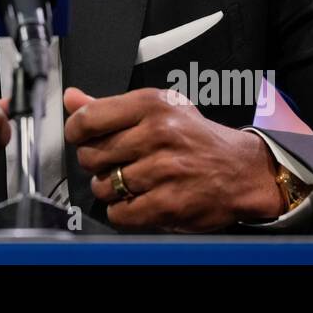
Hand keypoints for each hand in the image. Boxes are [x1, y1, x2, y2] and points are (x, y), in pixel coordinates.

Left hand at [64, 86, 282, 231]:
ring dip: (109, 189)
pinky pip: (120, 213)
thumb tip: (70, 98)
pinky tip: (136, 200)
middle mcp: (158, 134)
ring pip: (103, 186)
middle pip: (92, 155)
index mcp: (152, 105)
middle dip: (95, 163)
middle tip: (111, 162)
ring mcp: (164, 171)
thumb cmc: (195, 138)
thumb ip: (110, 107)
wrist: (242, 170)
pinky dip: (122, 211)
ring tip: (128, 182)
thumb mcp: (158, 109)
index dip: (75, 131)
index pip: (89, 118)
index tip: (78, 137)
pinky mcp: (169, 204)